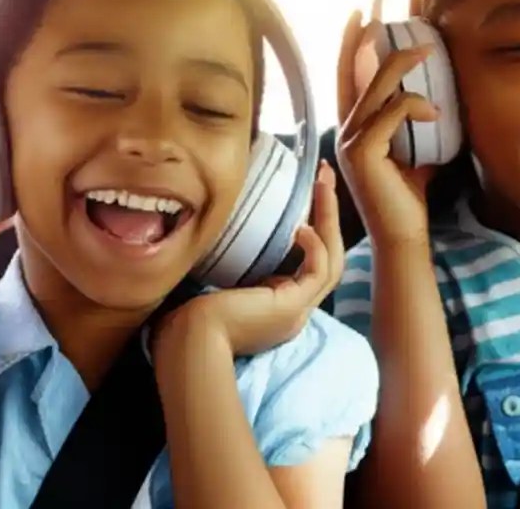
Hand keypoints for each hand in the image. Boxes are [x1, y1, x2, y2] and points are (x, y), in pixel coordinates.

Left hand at [157, 161, 346, 357]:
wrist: (186, 343)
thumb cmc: (190, 318)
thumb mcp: (222, 283)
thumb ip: (237, 265)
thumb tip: (230, 231)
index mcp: (279, 308)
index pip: (311, 265)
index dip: (315, 230)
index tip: (307, 197)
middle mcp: (295, 311)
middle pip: (330, 258)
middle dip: (328, 214)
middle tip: (325, 176)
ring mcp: (297, 311)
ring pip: (332, 261)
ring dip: (329, 219)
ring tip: (322, 184)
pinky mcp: (292, 306)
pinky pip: (319, 271)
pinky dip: (315, 246)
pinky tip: (302, 227)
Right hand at [336, 10, 437, 247]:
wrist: (403, 236)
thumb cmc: (410, 198)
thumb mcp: (416, 154)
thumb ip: (417, 129)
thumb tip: (441, 104)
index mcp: (355, 131)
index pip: (347, 80)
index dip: (350, 48)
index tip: (359, 18)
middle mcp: (346, 133)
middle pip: (355, 76)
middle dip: (367, 43)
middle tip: (384, 18)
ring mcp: (350, 142)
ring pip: (375, 90)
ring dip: (401, 66)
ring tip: (427, 52)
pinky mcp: (362, 153)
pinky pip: (390, 114)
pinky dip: (414, 106)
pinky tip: (437, 113)